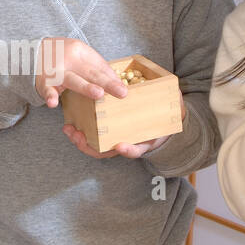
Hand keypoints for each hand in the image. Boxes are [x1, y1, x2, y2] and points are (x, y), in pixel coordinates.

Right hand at [36, 38, 127, 108]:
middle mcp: (69, 59)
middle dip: (107, 83)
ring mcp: (56, 71)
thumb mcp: (78, 54)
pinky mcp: (44, 82)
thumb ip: (95, 67)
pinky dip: (50, 96)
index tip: (124, 89)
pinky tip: (53, 103)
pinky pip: (47, 90)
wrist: (30, 53)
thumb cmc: (61, 56)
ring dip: (85, 87)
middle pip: (91, 73)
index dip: (112, 78)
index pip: (100, 66)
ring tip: (98, 93)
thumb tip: (117, 82)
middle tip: (122, 92)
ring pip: (73, 80)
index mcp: (80, 50)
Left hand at [60, 95, 185, 158]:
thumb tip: (175, 92)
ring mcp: (113, 140)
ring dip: (80, 141)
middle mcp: (127, 143)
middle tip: (80, 137)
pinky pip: (89, 137)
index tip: (122, 146)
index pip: (136, 149)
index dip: (130, 150)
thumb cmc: (164, 115)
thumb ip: (172, 103)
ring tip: (69, 130)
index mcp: (143, 141)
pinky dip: (78, 133)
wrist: (158, 119)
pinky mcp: (103, 133)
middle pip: (107, 152)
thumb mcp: (170, 109)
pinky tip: (69, 125)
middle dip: (91, 147)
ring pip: (95, 147)